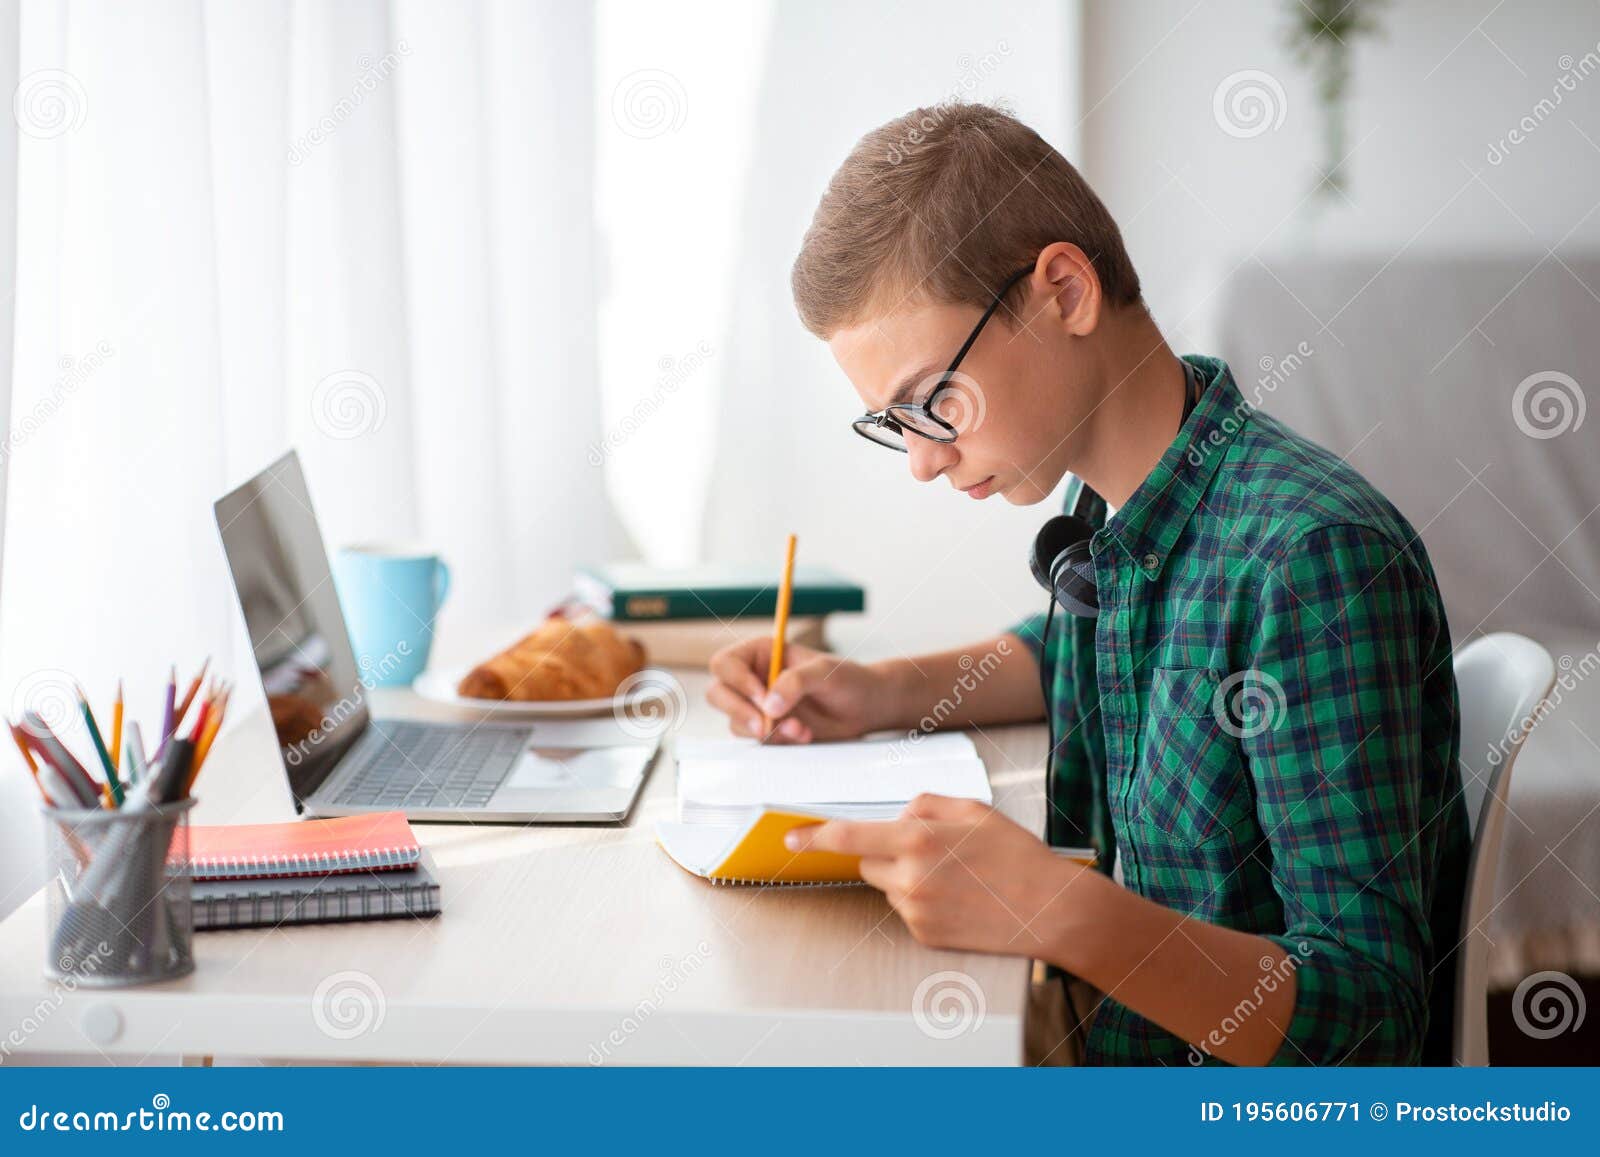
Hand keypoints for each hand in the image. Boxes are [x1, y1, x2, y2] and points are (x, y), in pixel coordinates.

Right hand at [705, 638, 893, 742]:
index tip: (762, 697)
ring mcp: (758, 707)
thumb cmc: (847, 680)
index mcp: (760, 653)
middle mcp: (753, 679)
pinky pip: (757, 741)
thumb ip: (795, 682)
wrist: (865, 708)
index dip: (737, 681)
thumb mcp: (824, 672)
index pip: (725, 664)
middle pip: (718, 694)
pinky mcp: (768, 730)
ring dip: (766, 730)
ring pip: (736, 722)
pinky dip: (778, 742)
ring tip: (800, 728)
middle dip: (740, 711)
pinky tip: (803, 735)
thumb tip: (769, 705)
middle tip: (766, 724)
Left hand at [785, 794, 1086, 955]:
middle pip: (866, 860)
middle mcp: (910, 877)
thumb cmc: (1016, 855)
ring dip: (904, 876)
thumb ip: (925, 804)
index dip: (813, 836)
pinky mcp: (924, 935)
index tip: (789, 838)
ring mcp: (915, 910)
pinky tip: (958, 897)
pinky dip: (921, 900)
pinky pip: (905, 910)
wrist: (1049, 911)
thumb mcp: (973, 810)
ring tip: (954, 876)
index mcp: (919, 839)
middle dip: (882, 850)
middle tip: (926, 849)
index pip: (849, 835)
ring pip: (887, 885)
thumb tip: (898, 815)